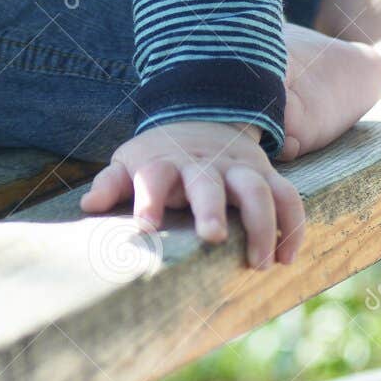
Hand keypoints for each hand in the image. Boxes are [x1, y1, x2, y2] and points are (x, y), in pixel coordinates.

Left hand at [79, 119, 303, 268]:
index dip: (148, 200)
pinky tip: (287, 257)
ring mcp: (238, 168)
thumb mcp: (130, 163)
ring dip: (261, 224)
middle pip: (209, 181)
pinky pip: (287, 197)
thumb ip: (111, 184)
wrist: (201, 118)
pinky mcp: (266, 175)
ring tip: (259, 263)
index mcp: (163, 162)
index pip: (153, 177)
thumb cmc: (159, 157)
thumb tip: (88, 205)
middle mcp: (203, 164)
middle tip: (213, 237)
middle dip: (212, 207)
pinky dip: (292, 225)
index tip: (144, 227)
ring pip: (257, 188)